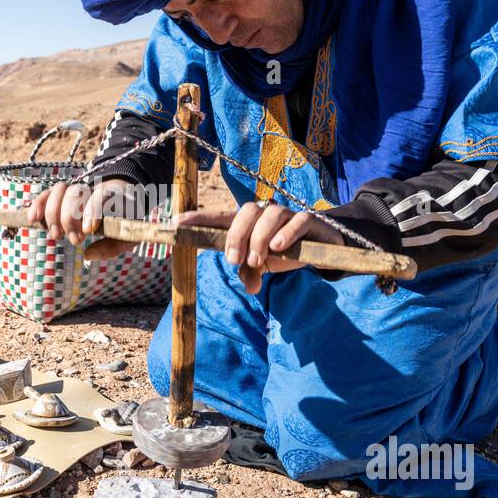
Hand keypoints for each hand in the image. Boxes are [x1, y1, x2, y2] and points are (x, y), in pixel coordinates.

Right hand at [24, 178, 140, 259]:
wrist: (121, 201)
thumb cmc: (125, 222)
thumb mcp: (127, 237)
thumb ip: (112, 247)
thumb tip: (88, 254)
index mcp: (114, 195)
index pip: (100, 195)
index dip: (92, 210)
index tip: (88, 231)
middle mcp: (93, 188)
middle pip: (76, 193)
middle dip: (71, 218)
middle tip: (76, 241)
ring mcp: (76, 190)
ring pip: (59, 190)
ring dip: (53, 214)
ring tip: (56, 235)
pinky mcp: (61, 196)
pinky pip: (46, 194)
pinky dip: (38, 204)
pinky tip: (32, 219)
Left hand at [176, 201, 344, 293]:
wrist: (321, 248)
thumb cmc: (283, 253)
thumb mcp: (263, 265)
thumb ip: (251, 272)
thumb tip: (251, 286)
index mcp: (248, 223)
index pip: (220, 217)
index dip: (199, 218)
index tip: (176, 223)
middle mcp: (265, 213)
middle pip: (246, 211)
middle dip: (236, 235)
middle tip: (235, 260)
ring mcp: (287, 214)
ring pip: (270, 215)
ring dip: (259, 238)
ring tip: (258, 260)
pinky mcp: (309, 220)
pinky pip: (297, 220)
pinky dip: (286, 233)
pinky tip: (279, 248)